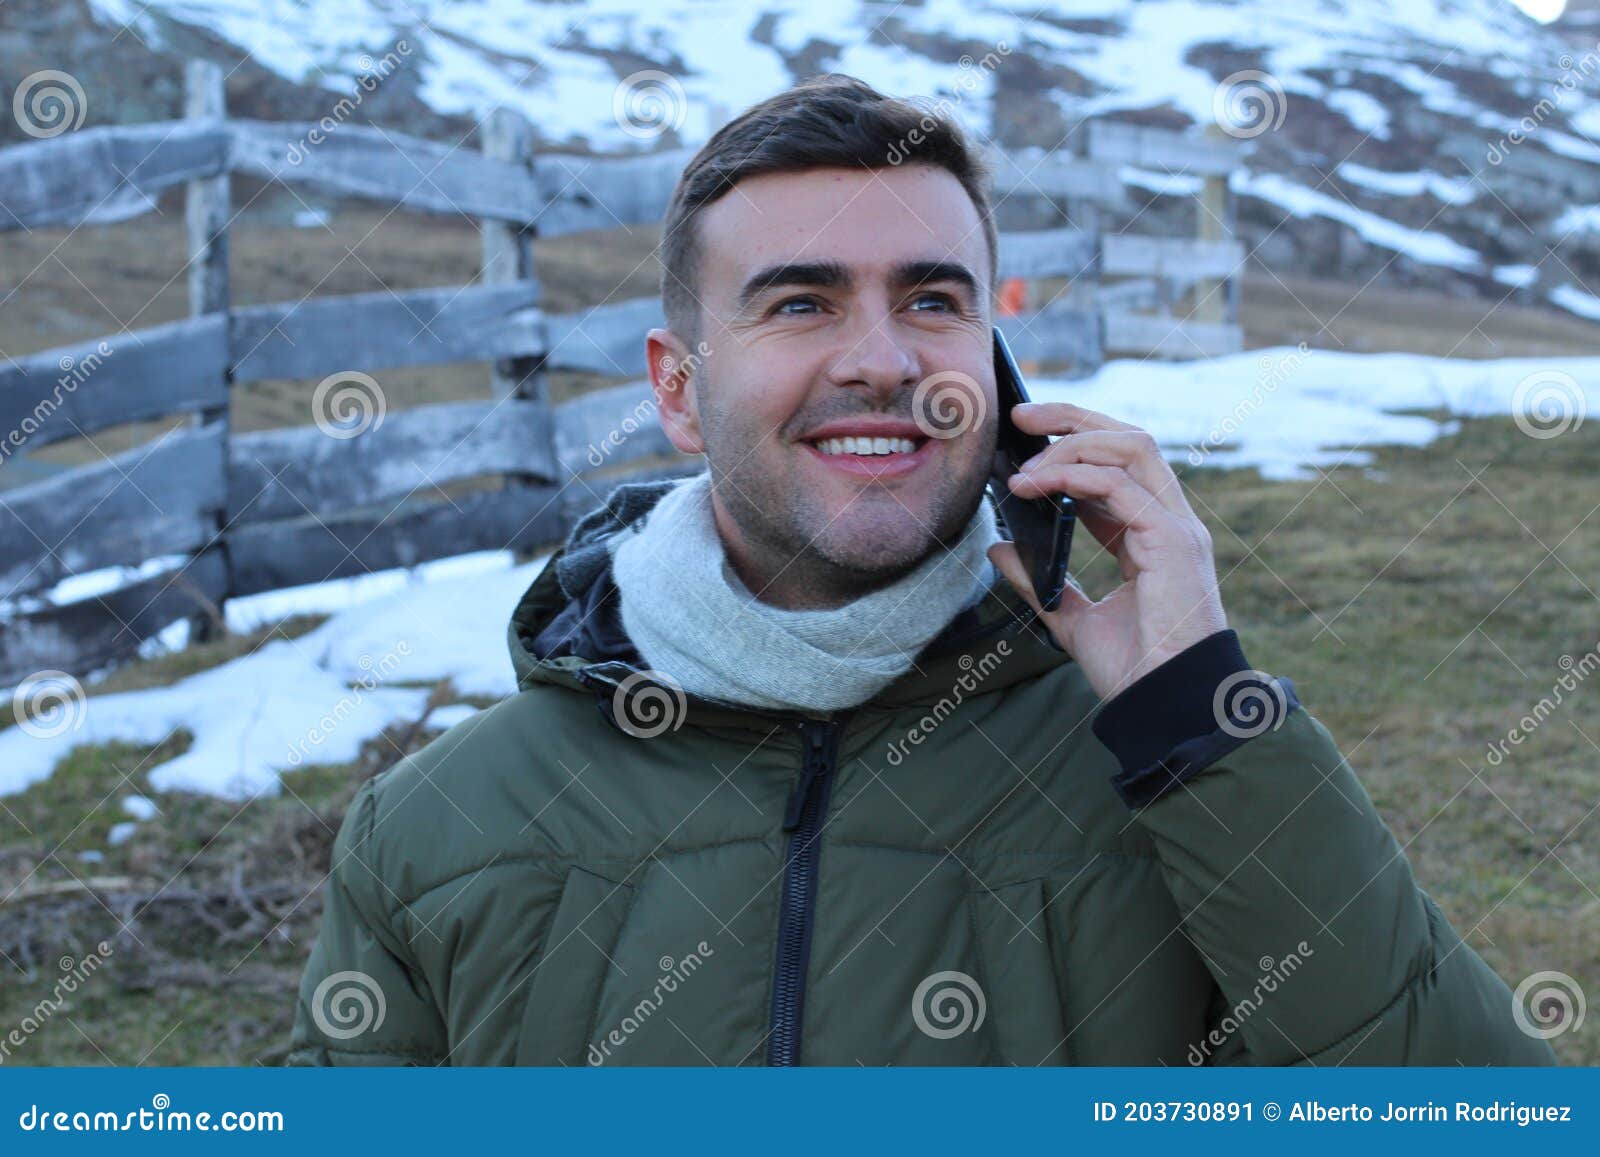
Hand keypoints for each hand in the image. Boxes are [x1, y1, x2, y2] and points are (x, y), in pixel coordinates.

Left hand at [986, 401, 1227, 699]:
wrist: (1164, 706)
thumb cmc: (1134, 670)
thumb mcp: (1072, 618)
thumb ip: (1039, 582)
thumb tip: (1000, 549)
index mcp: (1152, 535)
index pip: (1118, 466)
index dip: (1073, 445)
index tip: (1025, 441)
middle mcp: (1169, 521)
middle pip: (1129, 439)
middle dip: (1074, 417)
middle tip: (1022, 416)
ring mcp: (1175, 526)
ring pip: (1129, 446)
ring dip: (1069, 442)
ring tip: (1021, 465)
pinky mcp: (1170, 539)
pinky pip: (1119, 484)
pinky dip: (1071, 475)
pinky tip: (1033, 487)